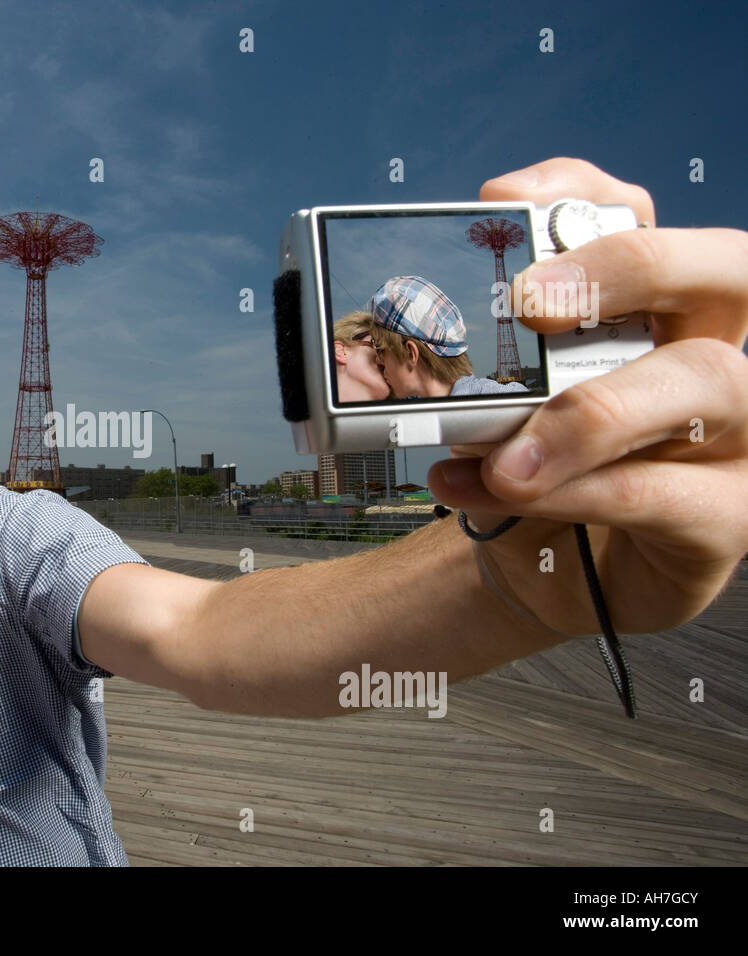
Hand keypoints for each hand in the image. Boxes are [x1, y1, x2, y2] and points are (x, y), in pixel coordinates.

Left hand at [430, 157, 747, 633]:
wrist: (544, 572)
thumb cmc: (529, 471)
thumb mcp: (493, 407)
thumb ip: (479, 362)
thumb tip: (429, 326)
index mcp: (653, 310)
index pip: (638, 214)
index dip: (581, 194)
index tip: (499, 203)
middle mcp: (711, 352)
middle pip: (725, 270)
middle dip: (630, 264)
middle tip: (529, 305)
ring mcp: (733, 434)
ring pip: (704, 381)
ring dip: (590, 412)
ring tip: (503, 455)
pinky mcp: (725, 514)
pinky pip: (661, 490)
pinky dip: (575, 491)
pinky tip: (504, 493)